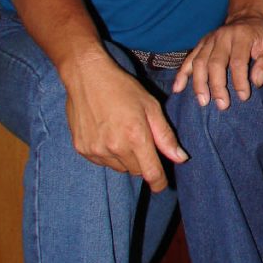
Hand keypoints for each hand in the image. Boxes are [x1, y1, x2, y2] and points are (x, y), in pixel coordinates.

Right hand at [61, 55, 186, 192]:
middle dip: (144, 162)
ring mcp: (95, 149)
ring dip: (126, 158)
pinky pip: (102, 162)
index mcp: (135, 137)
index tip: (162, 185)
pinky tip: (108, 134)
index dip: (159, 182)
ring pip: (119, 168)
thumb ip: (165, 136)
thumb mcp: (151, 108)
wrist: (87, 78)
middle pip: (136, 171)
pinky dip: (109, 155)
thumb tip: (180, 159)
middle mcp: (114, 147)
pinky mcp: (82, 148)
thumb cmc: (123, 89)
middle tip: (142, 141)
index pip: (151, 173)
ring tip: (123, 134)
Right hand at [172, 14, 262, 108]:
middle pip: (215, 63)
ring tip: (203, 101)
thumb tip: (256, 82)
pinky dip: (182, 74)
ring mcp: (208, 40)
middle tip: (222, 105)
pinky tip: (177, 89)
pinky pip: (188, 59)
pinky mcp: (200, 44)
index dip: (239, 81)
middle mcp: (222, 37)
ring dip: (199, 84)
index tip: (243, 97)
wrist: (246, 17)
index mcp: (241, 36)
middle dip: (217, 86)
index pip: (237, 61)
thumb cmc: (261, 36)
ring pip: (199, 62)